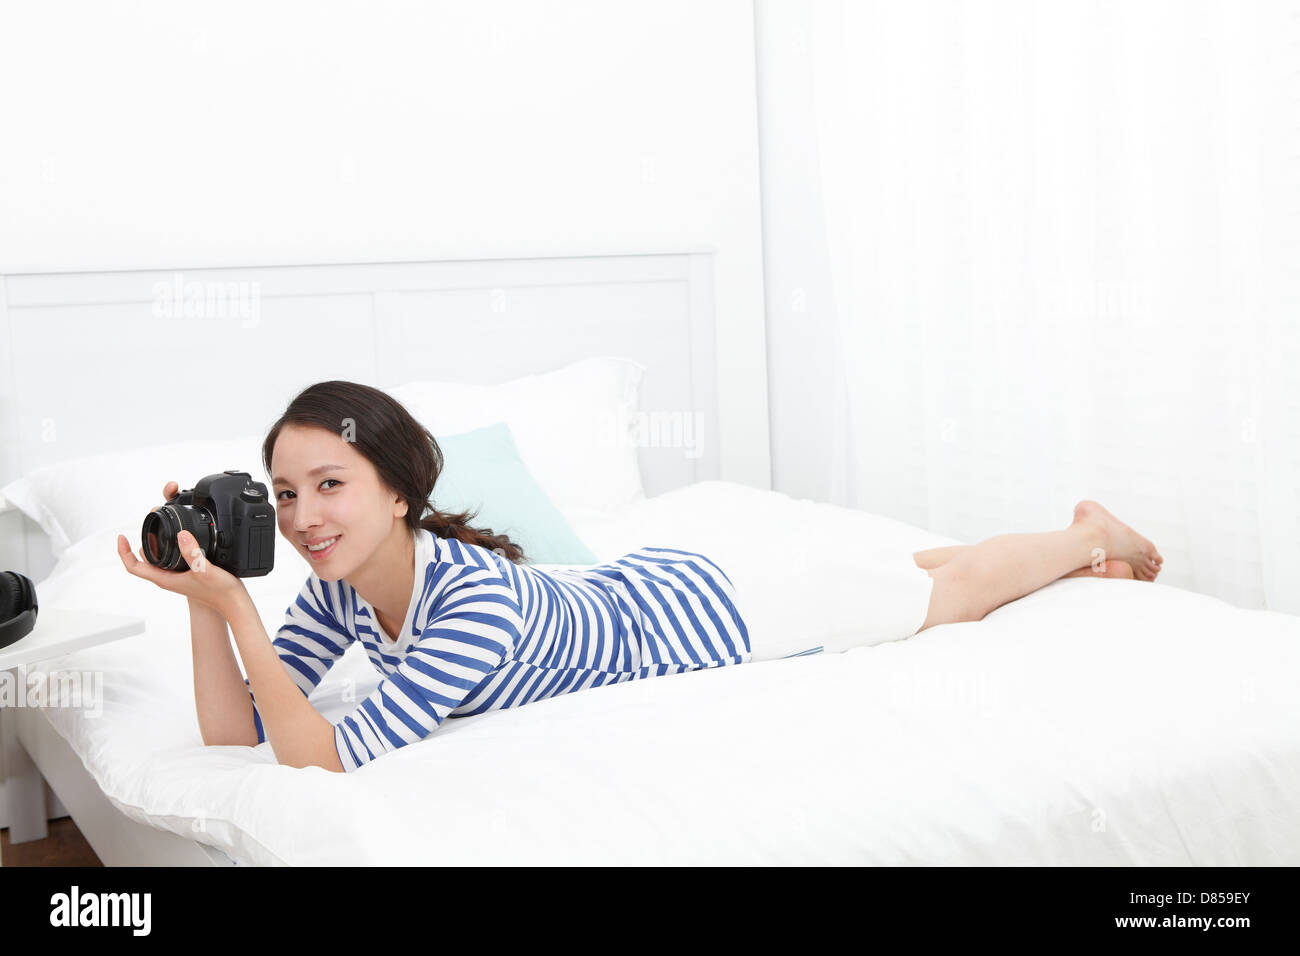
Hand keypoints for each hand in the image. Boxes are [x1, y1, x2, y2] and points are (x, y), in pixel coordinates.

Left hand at [116, 480, 247, 614]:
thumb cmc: (219, 592)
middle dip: (141, 540)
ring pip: (157, 558)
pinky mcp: (188, 571)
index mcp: (165, 579)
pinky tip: (181, 536)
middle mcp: (168, 577)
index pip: (134, 566)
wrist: (234, 602)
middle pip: (143, 559)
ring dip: (155, 542)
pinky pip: (171, 557)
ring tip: (158, 526)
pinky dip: (170, 545)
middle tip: (146, 523)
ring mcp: (177, 575)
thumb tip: (181, 534)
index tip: (122, 536)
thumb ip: (192, 553)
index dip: (124, 551)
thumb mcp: (205, 570)